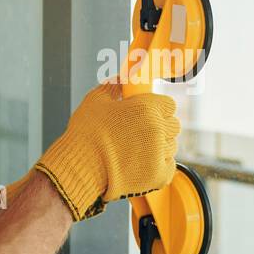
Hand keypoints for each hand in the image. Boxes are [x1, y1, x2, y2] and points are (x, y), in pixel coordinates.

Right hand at [32, 78, 179, 220]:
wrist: (80, 167)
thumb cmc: (86, 133)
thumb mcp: (96, 100)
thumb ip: (113, 86)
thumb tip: (122, 78)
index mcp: (146, 108)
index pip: (169, 105)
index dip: (158, 108)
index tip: (149, 113)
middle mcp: (157, 130)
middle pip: (173, 125)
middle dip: (161, 126)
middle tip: (142, 132)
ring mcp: (159, 154)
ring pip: (171, 146)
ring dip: (159, 146)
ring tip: (138, 150)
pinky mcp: (158, 175)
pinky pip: (168, 166)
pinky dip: (158, 165)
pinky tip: (141, 163)